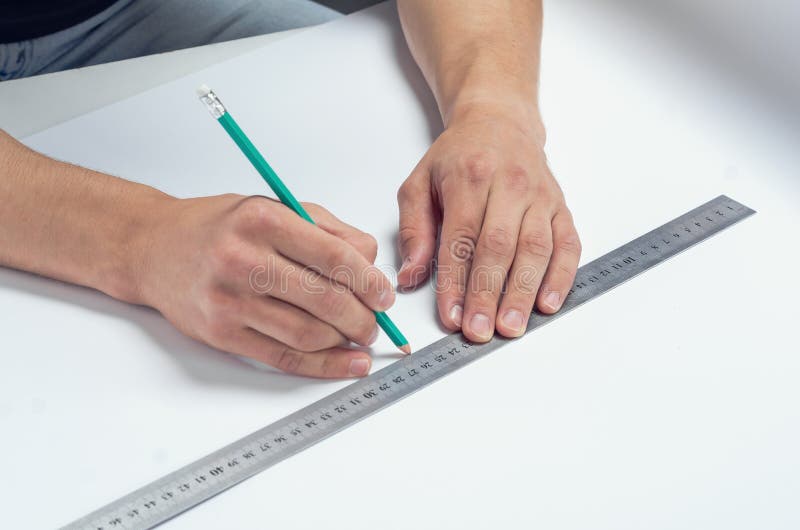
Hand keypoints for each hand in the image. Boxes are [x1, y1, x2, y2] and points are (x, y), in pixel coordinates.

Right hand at [135, 195, 394, 377]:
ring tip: (360, 336)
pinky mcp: (222, 334)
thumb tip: (371, 262)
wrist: (155, 249)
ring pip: (308, 334)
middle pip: (325, 300)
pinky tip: (347, 364)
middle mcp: (243, 260)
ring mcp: (229, 301)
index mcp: (263, 221)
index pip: (334, 257)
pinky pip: (283, 357)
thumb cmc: (221, 228)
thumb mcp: (275, 208)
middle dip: (364, 317)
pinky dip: (323, 365)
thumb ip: (329, 230)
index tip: (384, 294)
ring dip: (346, 341)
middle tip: (376, 320)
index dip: (370, 282)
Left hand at [396, 102, 580, 341]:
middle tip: (480, 330)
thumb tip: (410, 277)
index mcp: (468, 177)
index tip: (451, 317)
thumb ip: (412, 231)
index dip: (455, 281)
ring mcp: (540, 196)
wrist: (500, 121)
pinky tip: (547, 303)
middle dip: (488, 293)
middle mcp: (508, 184)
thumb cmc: (457, 157)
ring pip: (535, 248)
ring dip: (523, 291)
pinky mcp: (561, 206)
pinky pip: (568, 244)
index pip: (460, 238)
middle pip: (499, 246)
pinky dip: (561, 276)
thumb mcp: (419, 183)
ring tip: (511, 326)